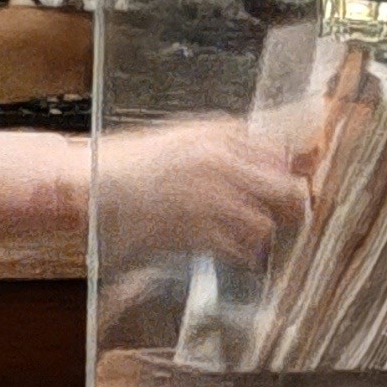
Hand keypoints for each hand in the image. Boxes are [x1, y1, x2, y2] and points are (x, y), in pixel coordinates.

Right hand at [98, 112, 314, 264]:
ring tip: (249, 234)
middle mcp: (222, 166)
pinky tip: (229, 249)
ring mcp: (210, 201)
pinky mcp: (195, 233)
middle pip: (285, 190)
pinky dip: (239, 254)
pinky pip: (237, 250)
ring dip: (262, 233)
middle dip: (291, 204)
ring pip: (265, 225)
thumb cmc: (136, 159)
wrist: (93, 183)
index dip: (291, 171)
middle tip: (289, 213)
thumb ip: (231, 141)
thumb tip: (272, 155)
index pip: (281, 153)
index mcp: (221, 136)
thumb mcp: (188, 133)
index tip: (293, 182)